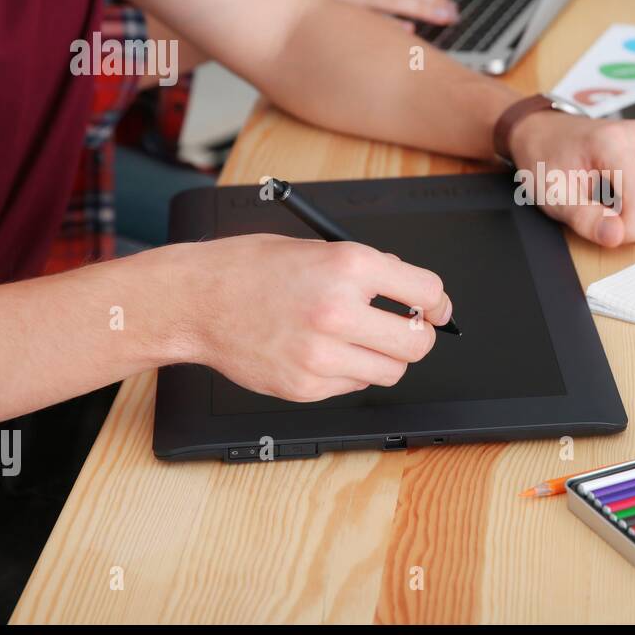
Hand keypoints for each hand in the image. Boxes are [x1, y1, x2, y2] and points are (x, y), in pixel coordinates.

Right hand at [188, 234, 451, 401]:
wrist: (197, 300)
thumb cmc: (251, 269)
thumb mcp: (317, 249)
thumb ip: (367, 269)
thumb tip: (412, 291)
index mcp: (348, 266)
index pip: (426, 291)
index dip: (437, 302)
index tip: (436, 309)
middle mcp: (339, 311)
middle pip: (417, 342)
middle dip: (419, 336)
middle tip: (409, 330)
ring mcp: (322, 354)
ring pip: (391, 371)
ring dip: (386, 357)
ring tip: (360, 340)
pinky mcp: (306, 386)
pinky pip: (355, 385)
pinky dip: (351, 371)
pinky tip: (326, 352)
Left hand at [509, 112, 634, 246]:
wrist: (544, 133)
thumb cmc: (547, 160)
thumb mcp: (555, 195)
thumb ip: (585, 218)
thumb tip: (616, 237)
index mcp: (613, 142)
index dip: (630, 230)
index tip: (608, 236)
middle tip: (610, 228)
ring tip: (615, 214)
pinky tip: (624, 202)